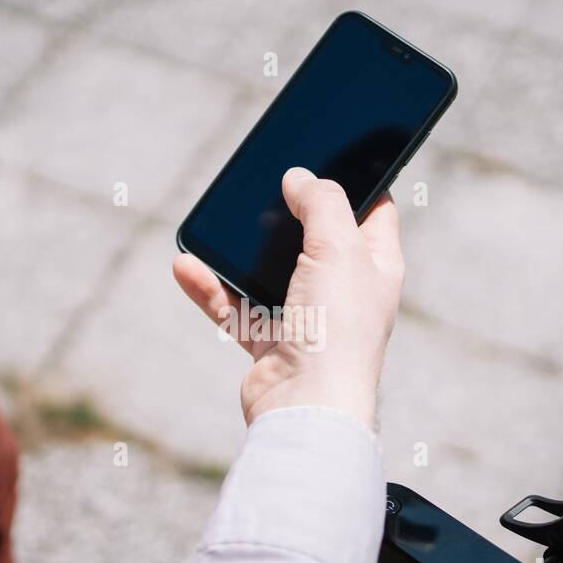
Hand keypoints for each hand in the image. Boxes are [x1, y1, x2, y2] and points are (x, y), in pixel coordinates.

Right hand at [173, 167, 404, 430]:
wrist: (306, 408)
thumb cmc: (336, 330)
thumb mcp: (339, 248)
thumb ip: (322, 203)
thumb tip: (300, 178)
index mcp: (376, 266)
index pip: (374, 211)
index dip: (357, 181)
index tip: (332, 154)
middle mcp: (344, 290)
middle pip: (313, 237)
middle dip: (286, 213)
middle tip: (261, 182)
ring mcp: (305, 316)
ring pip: (267, 271)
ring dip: (238, 251)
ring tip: (214, 224)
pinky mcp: (270, 340)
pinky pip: (234, 306)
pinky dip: (210, 288)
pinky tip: (186, 266)